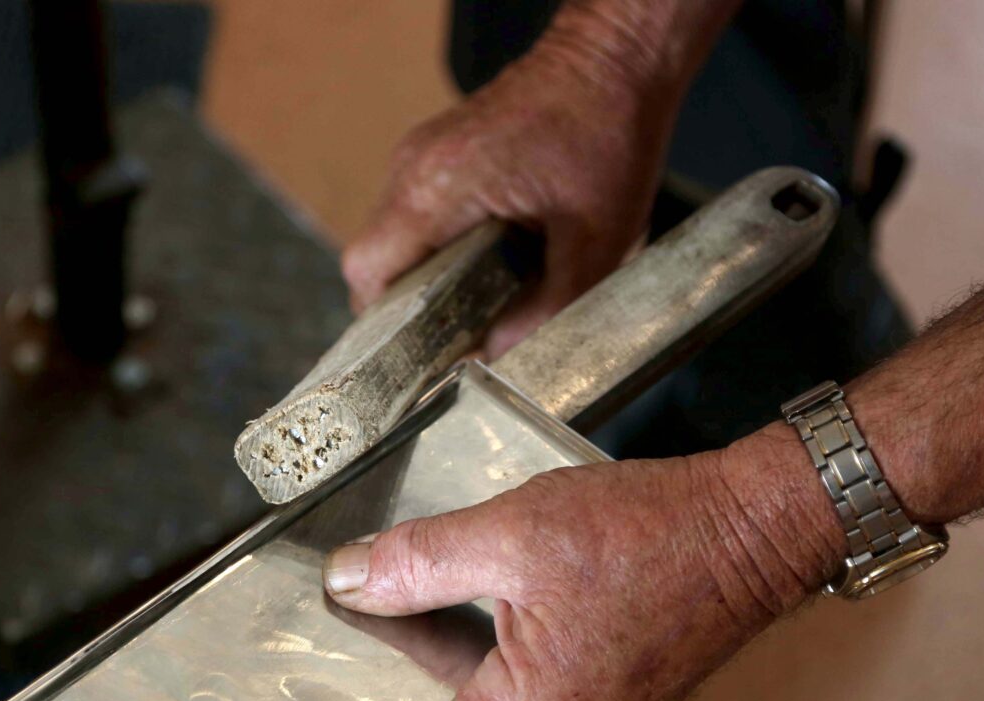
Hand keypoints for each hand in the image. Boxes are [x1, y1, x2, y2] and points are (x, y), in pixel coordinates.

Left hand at [321, 430, 843, 700]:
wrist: (758, 528)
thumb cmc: (652, 530)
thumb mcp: (515, 531)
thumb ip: (418, 561)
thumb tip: (345, 581)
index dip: (360, 679)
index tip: (324, 637)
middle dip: (406, 658)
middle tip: (361, 598)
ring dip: (453, 652)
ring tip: (418, 588)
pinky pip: (527, 693)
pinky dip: (497, 653)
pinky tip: (482, 598)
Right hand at [340, 3, 702, 357]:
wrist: (615, 59)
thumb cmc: (607, 134)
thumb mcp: (592, 244)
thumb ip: (546, 312)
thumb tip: (500, 359)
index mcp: (436, 188)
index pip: (369, 273)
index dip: (386, 324)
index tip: (424, 352)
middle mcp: (413, 167)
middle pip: (377, 263)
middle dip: (413, 307)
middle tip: (462, 333)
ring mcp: (421, 155)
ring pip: (398, 241)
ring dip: (430, 277)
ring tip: (481, 298)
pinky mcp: (439, 153)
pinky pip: (419, 216)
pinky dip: (444, 247)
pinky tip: (489, 260)